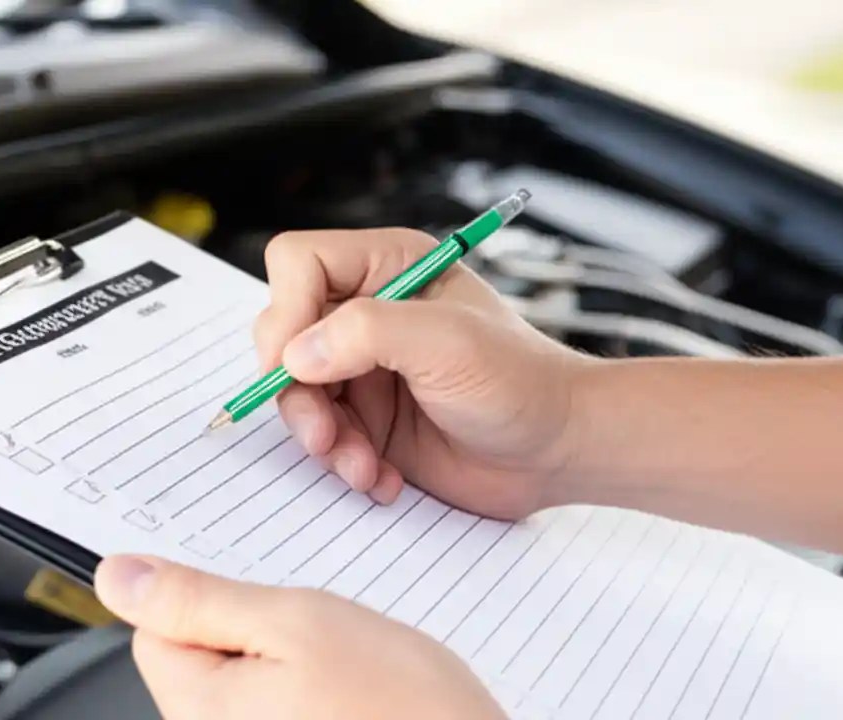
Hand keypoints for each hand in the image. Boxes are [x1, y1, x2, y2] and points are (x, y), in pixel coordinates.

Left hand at [94, 555, 507, 719]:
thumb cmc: (403, 708)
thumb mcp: (295, 623)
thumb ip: (198, 601)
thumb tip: (118, 578)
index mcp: (198, 711)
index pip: (155, 629)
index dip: (210, 602)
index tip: (259, 602)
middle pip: (197, 662)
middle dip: (252, 635)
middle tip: (316, 641)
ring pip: (240, 685)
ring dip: (283, 665)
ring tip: (344, 674)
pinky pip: (273, 712)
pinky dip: (305, 697)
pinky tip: (349, 700)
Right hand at [254, 228, 589, 518]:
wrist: (559, 451)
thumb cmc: (522, 382)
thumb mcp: (447, 343)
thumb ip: (367, 332)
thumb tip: (296, 354)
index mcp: (388, 266)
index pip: (299, 264)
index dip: (286, 310)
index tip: (298, 363)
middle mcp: (367, 313)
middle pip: (283, 333)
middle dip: (297, 390)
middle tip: (324, 433)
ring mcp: (364, 368)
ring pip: (295, 393)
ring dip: (321, 438)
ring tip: (362, 465)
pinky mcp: (368, 419)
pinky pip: (323, 437)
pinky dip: (343, 463)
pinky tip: (380, 478)